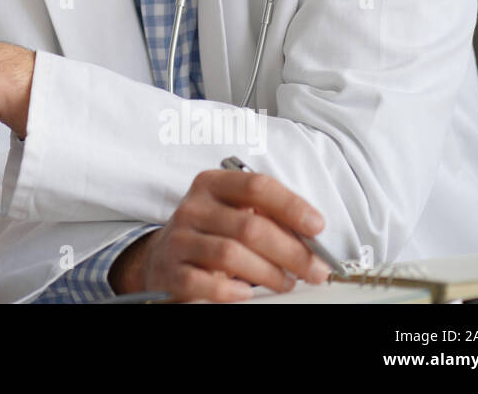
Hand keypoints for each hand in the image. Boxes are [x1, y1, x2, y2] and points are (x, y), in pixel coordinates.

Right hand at [112, 169, 331, 302]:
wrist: (161, 259)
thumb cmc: (209, 235)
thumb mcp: (232, 214)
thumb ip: (266, 217)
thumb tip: (310, 236)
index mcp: (212, 185)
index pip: (256, 186)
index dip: (291, 206)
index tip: (316, 227)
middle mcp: (193, 208)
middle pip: (250, 226)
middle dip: (292, 252)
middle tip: (315, 269)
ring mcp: (179, 240)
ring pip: (231, 254)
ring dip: (269, 273)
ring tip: (285, 282)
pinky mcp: (171, 272)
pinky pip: (205, 282)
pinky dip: (232, 290)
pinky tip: (246, 292)